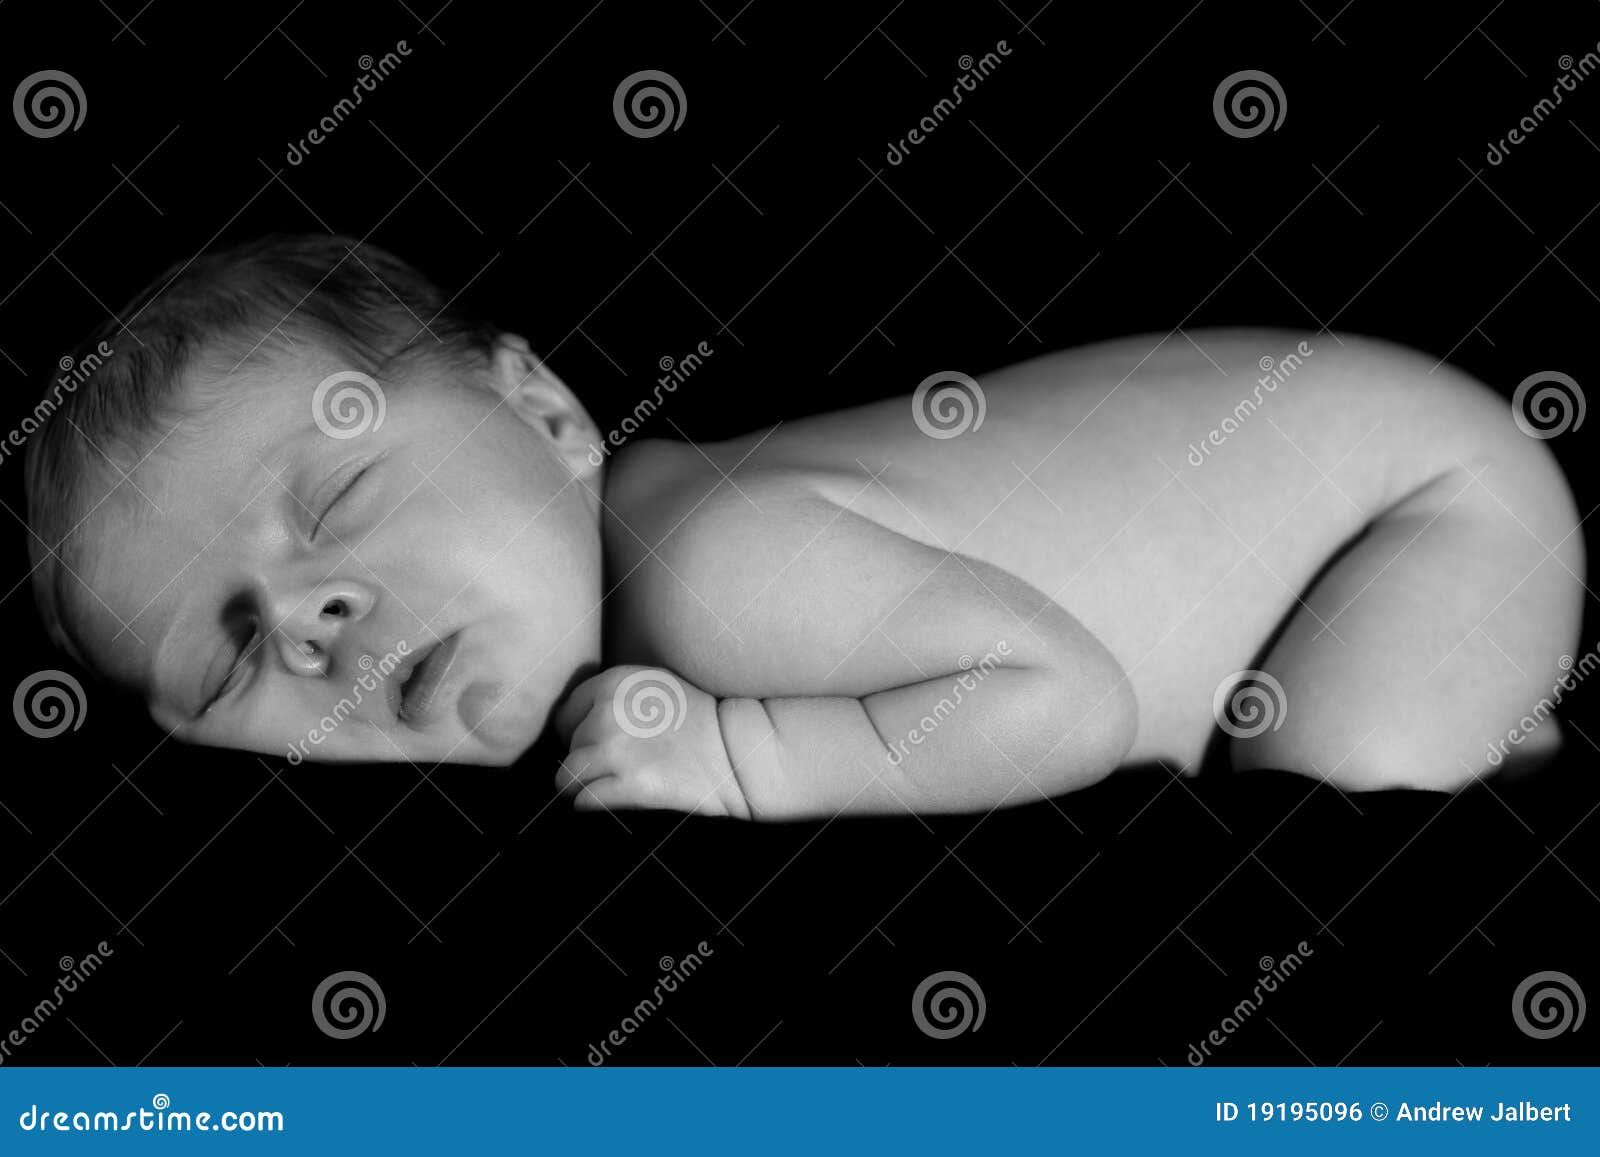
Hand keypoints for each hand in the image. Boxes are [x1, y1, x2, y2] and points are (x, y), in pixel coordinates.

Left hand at [553, 665, 752, 817]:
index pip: (567, 714)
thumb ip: (612, 695)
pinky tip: (618, 799)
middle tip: (621, 764)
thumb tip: (571, 719)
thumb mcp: (653, 685)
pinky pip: (584, 801)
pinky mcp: (629, 785)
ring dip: (585, 785)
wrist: (737, 751)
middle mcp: (608, 712)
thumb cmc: (697, 720)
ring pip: (568, 777)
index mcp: (614, 683)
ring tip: (612, 785)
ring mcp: (616, 750)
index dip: (580, 732)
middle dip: (588, 759)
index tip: (600, 744)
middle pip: (570, 747)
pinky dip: (595, 805)